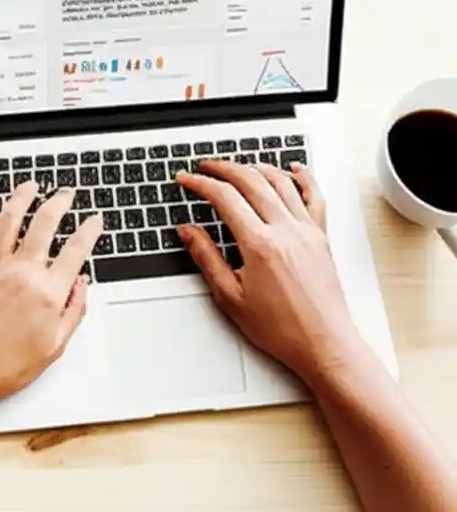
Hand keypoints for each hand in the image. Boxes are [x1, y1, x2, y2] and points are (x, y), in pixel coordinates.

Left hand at [0, 181, 102, 420]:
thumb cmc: (4, 366)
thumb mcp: (54, 346)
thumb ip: (73, 311)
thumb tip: (82, 285)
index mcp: (47, 291)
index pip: (76, 250)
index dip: (90, 231)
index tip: (95, 220)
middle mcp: (21, 272)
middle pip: (44, 223)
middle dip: (59, 202)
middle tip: (65, 193)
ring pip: (9, 219)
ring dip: (22, 197)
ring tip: (29, 186)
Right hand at [176, 161, 368, 381]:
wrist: (323, 344)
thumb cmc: (281, 328)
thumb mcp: (230, 296)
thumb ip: (207, 257)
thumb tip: (189, 232)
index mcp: (260, 245)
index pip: (225, 198)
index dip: (201, 184)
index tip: (187, 180)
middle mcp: (286, 231)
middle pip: (251, 181)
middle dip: (224, 168)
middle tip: (205, 167)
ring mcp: (307, 231)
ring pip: (281, 182)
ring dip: (256, 167)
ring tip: (238, 166)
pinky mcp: (321, 237)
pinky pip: (314, 196)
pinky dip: (303, 177)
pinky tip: (293, 170)